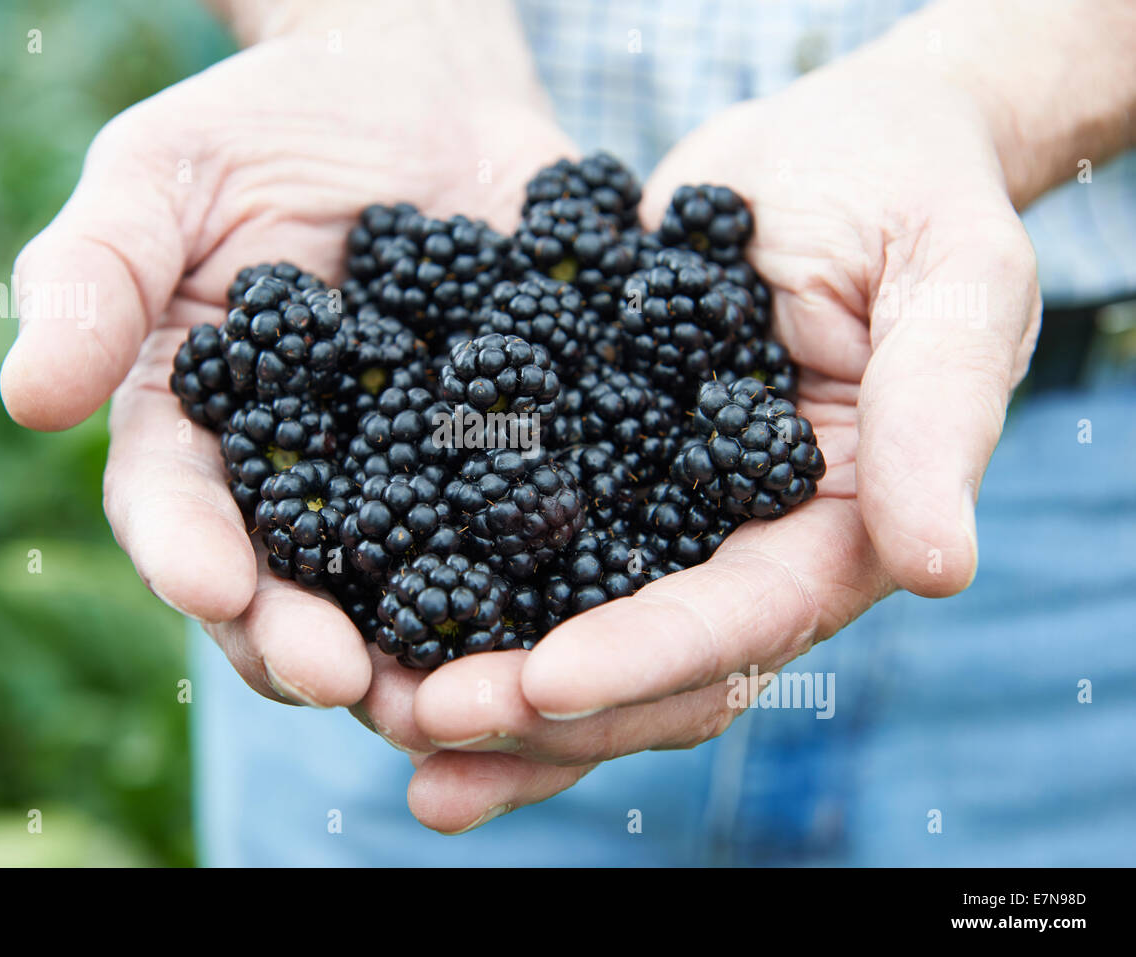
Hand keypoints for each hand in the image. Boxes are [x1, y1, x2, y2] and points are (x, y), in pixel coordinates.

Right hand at [0, 2, 573, 706]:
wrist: (417, 90)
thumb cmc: (265, 126)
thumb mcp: (164, 174)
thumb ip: (97, 273)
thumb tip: (31, 398)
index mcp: (204, 434)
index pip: (177, 509)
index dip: (188, 553)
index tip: (212, 585)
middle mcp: (310, 483)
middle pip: (296, 588)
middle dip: (310, 644)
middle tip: (344, 682)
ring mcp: (416, 481)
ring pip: (415, 591)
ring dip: (432, 657)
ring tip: (462, 698)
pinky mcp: (512, 457)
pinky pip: (532, 521)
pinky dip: (552, 572)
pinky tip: (574, 609)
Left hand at [362, 56, 1041, 832]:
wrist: (830, 150)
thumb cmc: (913, 199)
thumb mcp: (952, 285)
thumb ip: (937, 418)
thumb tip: (940, 568)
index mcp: (829, 534)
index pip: (736, 623)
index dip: (640, 661)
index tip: (537, 684)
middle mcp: (737, 552)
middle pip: (643, 669)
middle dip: (534, 710)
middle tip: (416, 724)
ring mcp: (658, 518)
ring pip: (570, 633)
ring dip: (480, 690)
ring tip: (374, 711)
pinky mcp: (591, 465)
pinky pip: (518, 541)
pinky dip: (450, 579)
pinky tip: (367, 609)